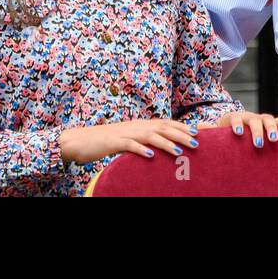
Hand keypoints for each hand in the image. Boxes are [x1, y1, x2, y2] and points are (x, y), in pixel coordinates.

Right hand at [58, 119, 202, 164]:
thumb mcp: (128, 139)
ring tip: (180, 151)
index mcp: (140, 125)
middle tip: (197, 142)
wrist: (80, 140)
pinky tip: (151, 156)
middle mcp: (135, 126)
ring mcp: (124, 133)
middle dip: (180, 134)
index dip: (181, 127)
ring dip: (166, 143)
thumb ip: (143, 140)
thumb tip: (160, 147)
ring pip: (149, 136)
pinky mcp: (114, 142)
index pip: (165, 123)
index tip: (197, 132)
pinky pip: (129, 145)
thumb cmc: (105, 141)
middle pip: (162, 128)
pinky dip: (141, 150)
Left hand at [196, 112, 277, 146]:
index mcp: (234, 118)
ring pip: (268, 119)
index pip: (236, 117)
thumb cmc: (225, 134)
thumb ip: (208, 130)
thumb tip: (198, 127)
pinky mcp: (271, 125)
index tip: (238, 133)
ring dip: (272, 128)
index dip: (237, 124)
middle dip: (256, 131)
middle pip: (254, 119)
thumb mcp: (215, 132)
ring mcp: (261, 120)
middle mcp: (249, 116)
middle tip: (257, 144)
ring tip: (274, 140)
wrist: (236, 130)